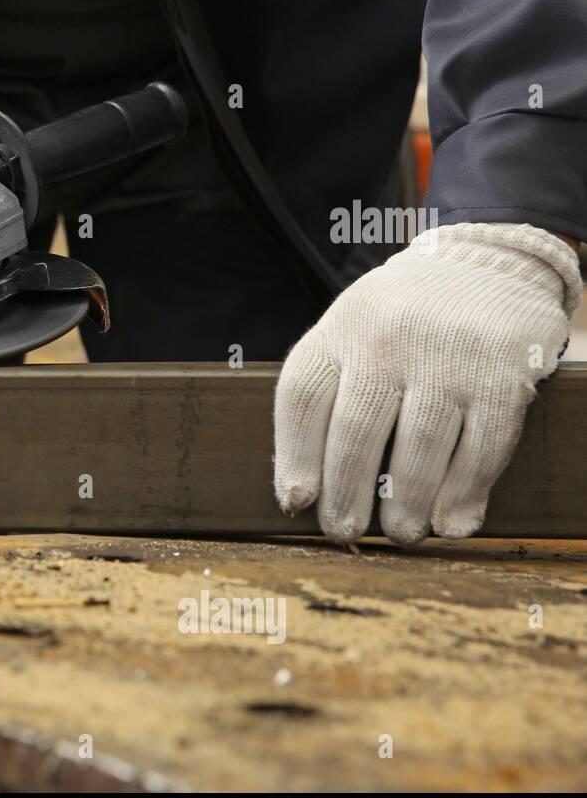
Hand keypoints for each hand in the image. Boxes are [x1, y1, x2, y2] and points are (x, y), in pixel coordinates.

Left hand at [274, 223, 580, 543]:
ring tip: (399, 534)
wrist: (487, 263)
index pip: (303, 398)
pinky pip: (481, 446)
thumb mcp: (349, 334)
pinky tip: (452, 522)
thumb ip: (324, 396)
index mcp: (340, 330)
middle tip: (344, 532)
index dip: (296, 458)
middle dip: (347, 493)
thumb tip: (299, 495)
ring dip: (407, 503)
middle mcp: (387, 338)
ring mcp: (447, 355)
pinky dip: (465, 492)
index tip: (296, 503)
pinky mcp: (502, 372)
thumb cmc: (401, 320)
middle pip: (356, 430)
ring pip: (419, 446)